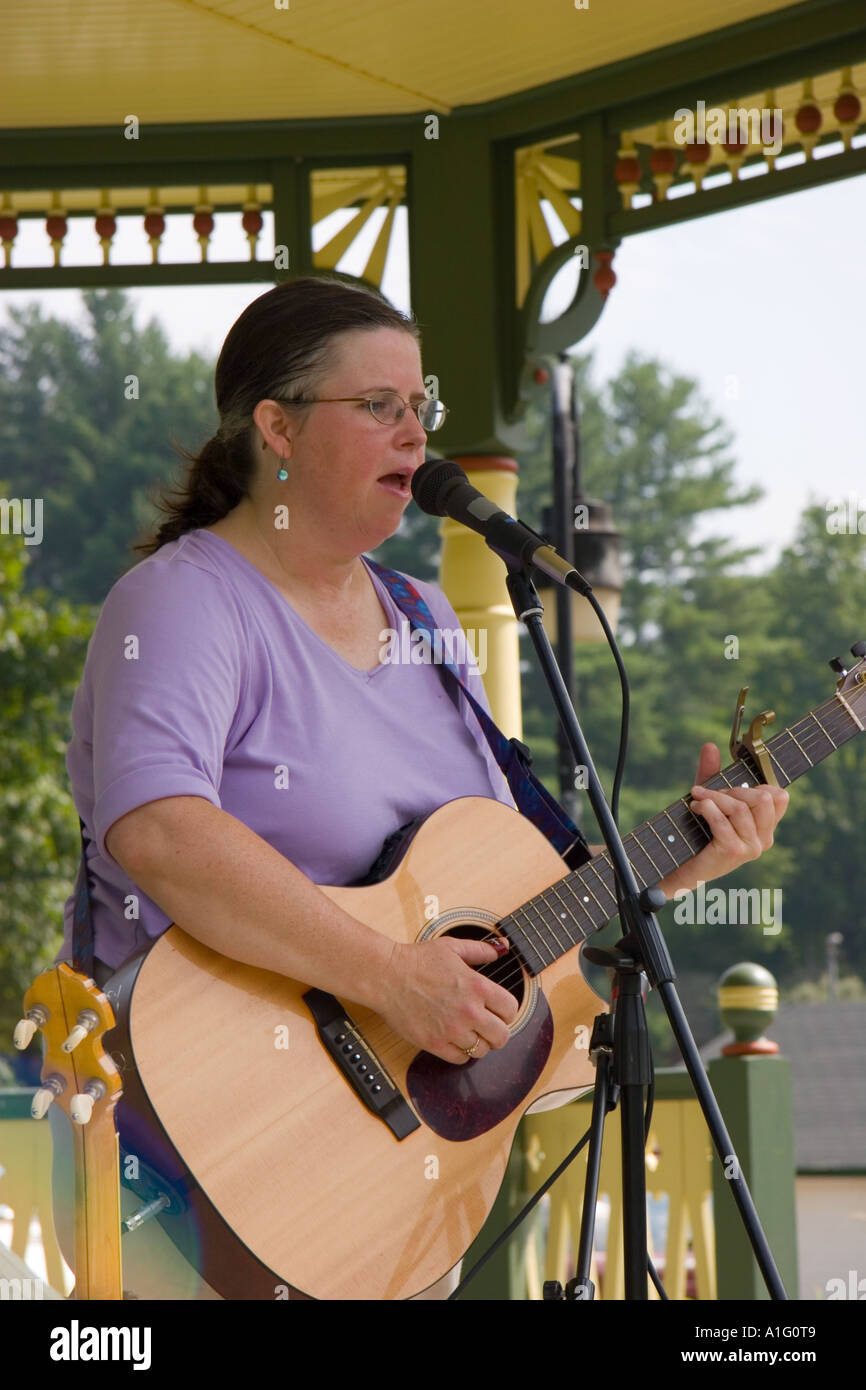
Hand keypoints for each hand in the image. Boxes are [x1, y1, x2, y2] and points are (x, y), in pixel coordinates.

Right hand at [377, 936, 517, 1064]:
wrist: (387, 976)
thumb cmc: (417, 960)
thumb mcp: (452, 947)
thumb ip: (480, 950)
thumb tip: (501, 947)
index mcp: (477, 986)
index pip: (511, 1009)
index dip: (507, 1011)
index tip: (499, 1011)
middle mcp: (469, 1011)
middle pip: (502, 1036)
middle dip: (499, 1032)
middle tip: (490, 1028)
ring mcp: (452, 1030)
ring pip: (482, 1050)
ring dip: (479, 1043)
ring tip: (470, 1033)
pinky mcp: (435, 1044)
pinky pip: (460, 1059)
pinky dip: (461, 1053)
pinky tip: (455, 1040)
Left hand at [658, 743, 788, 897]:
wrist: (681, 869)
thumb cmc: (698, 834)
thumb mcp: (708, 799)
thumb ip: (711, 774)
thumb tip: (710, 746)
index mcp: (765, 827)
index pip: (780, 796)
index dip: (757, 783)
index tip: (731, 785)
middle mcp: (764, 839)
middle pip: (763, 797)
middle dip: (733, 789)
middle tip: (708, 792)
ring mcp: (751, 848)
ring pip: (740, 808)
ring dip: (714, 798)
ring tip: (696, 799)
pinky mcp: (734, 853)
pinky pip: (723, 821)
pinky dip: (707, 808)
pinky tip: (695, 807)